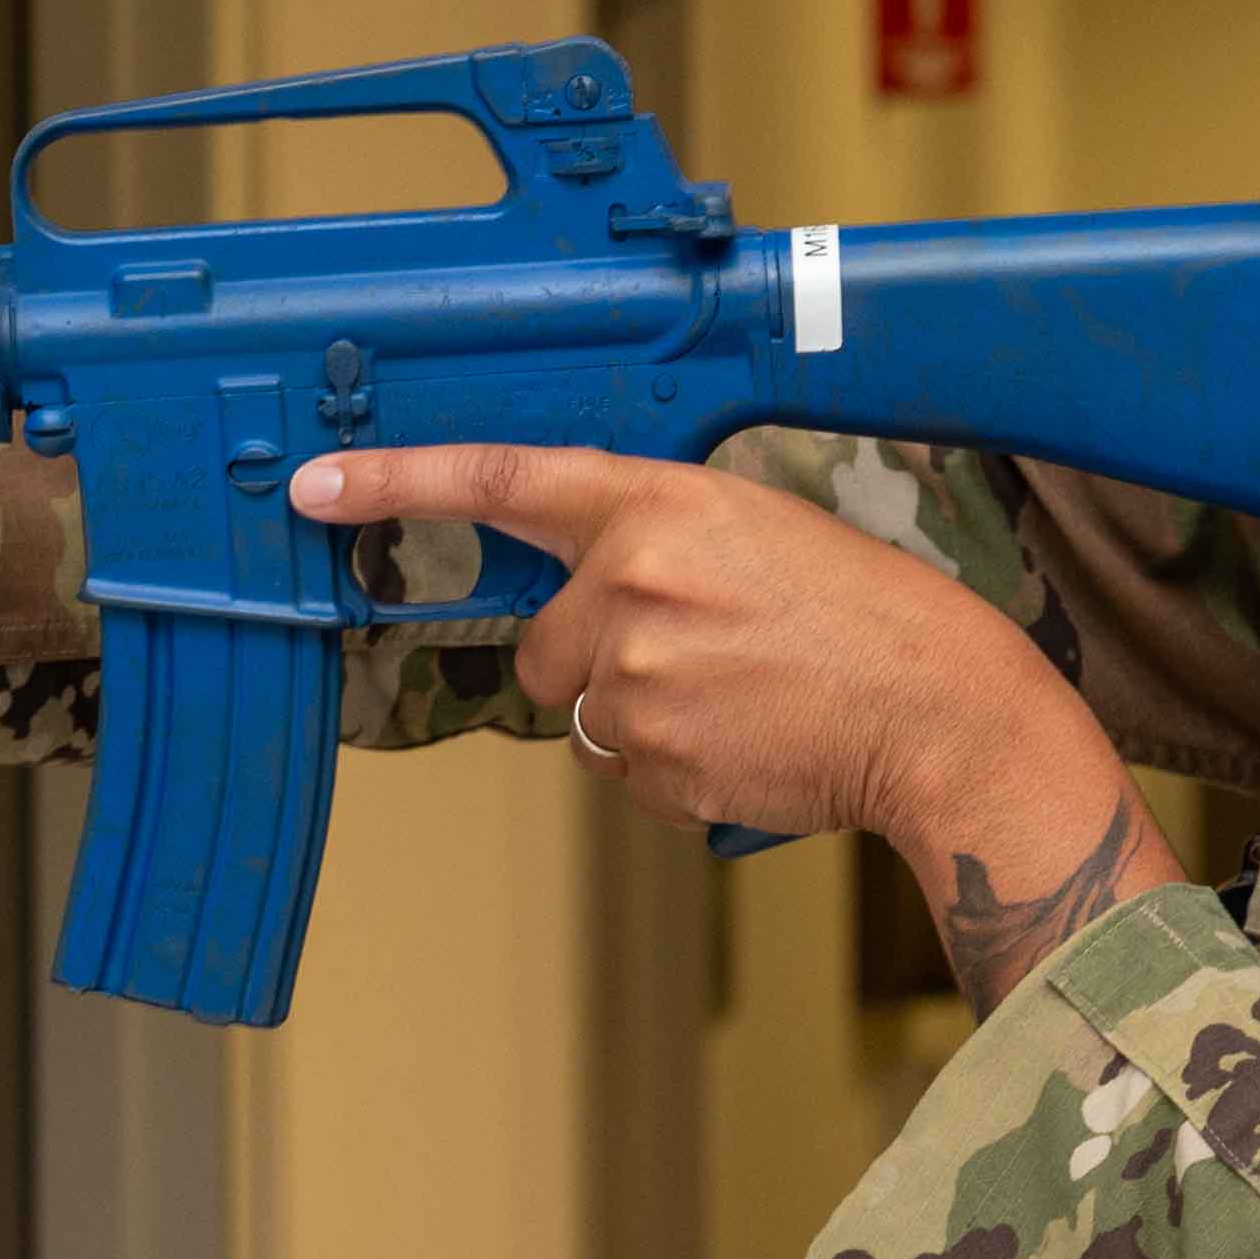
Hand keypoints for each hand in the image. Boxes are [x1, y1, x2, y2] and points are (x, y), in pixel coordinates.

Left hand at [290, 444, 1181, 1009]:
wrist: (942, 710)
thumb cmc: (874, 618)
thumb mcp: (762, 534)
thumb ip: (659, 545)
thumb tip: (590, 596)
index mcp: (663, 506)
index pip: (502, 482)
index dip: (397, 483)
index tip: (317, 490)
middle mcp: (633, 584)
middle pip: (547, 643)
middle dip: (604, 658)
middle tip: (710, 661)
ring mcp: (637, 677)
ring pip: (588, 715)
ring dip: (649, 720)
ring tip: (750, 703)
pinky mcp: (652, 760)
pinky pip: (628, 776)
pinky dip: (677, 771)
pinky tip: (752, 744)